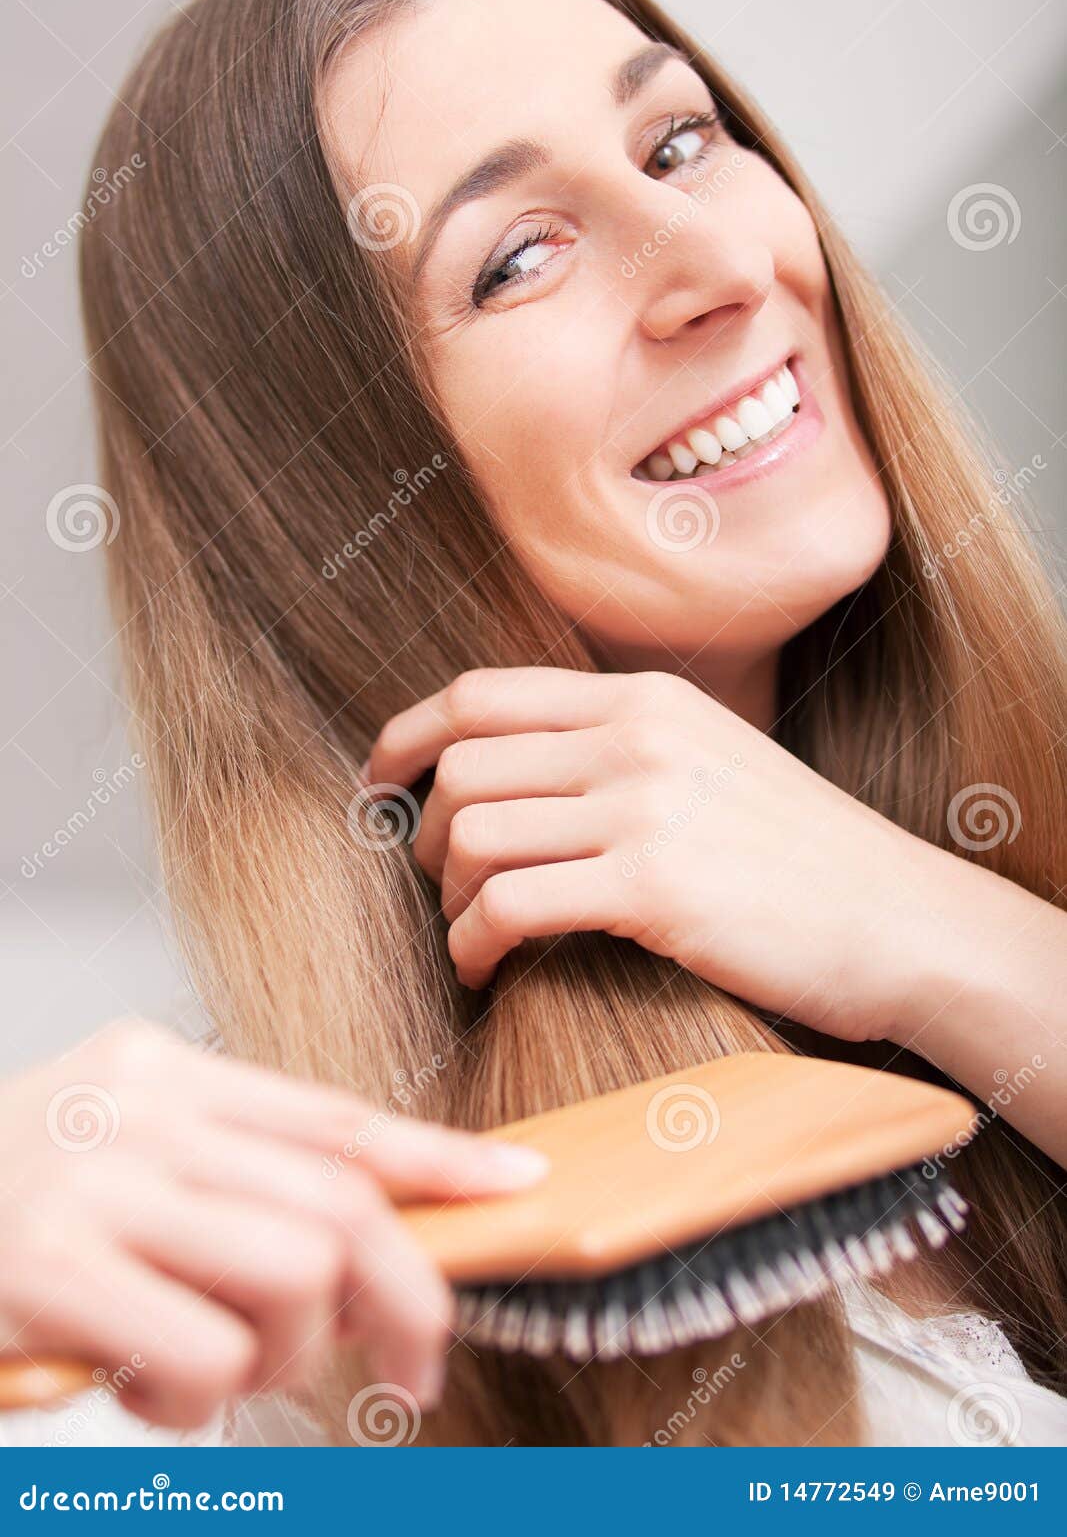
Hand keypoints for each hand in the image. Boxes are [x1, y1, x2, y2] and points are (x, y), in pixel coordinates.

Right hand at [0, 1020, 546, 1427]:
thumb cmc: (7, 1208)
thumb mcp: (119, 1157)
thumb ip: (226, 1178)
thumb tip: (360, 1249)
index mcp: (159, 1071)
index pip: (334, 1113)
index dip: (439, 1156)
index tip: (517, 1182)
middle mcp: (134, 1109)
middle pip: (339, 1197)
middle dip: (406, 1291)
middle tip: (409, 1361)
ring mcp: (89, 1183)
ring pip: (293, 1271)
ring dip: (287, 1353)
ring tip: (224, 1370)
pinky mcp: (49, 1268)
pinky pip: (202, 1348)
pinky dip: (201, 1393)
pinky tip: (150, 1387)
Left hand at [366, 667, 938, 1040]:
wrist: (899, 918)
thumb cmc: (797, 855)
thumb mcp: (709, 758)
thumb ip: (617, 746)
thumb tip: (502, 772)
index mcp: (643, 697)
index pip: (479, 693)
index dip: (405, 738)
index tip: (378, 783)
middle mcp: (637, 736)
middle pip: (463, 767)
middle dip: (422, 832)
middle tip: (434, 881)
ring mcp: (645, 806)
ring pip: (475, 834)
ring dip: (448, 897)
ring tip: (468, 934)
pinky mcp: (653, 887)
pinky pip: (509, 905)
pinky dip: (472, 943)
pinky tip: (484, 968)